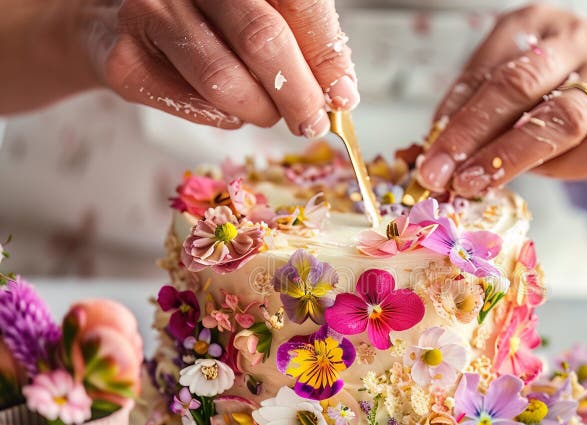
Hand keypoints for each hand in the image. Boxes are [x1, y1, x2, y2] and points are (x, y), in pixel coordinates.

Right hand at [1, 0, 356, 136]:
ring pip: (223, 80)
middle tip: (312, 121)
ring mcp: (149, 12)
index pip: (295, 1)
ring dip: (260, 110)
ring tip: (269, 112)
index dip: (325, 53)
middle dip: (298, 93)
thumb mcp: (255, 13)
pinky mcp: (124, 59)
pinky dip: (223, 117)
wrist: (113, 23)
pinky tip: (225, 107)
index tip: (343, 95)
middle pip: (261, 39)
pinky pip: (193, 105)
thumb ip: (299, 41)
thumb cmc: (201, 19)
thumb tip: (340, 91)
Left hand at [418, 4, 586, 196]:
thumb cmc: (553, 103)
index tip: (428, 161)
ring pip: (560, 118)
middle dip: (473, 136)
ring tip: (476, 184)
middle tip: (442, 176)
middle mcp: (575, 39)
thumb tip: (431, 157)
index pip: (485, 72)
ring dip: (511, 157)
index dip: (453, 120)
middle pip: (519, 86)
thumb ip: (473, 116)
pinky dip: (565, 167)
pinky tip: (540, 176)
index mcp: (534, 24)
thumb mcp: (510, 97)